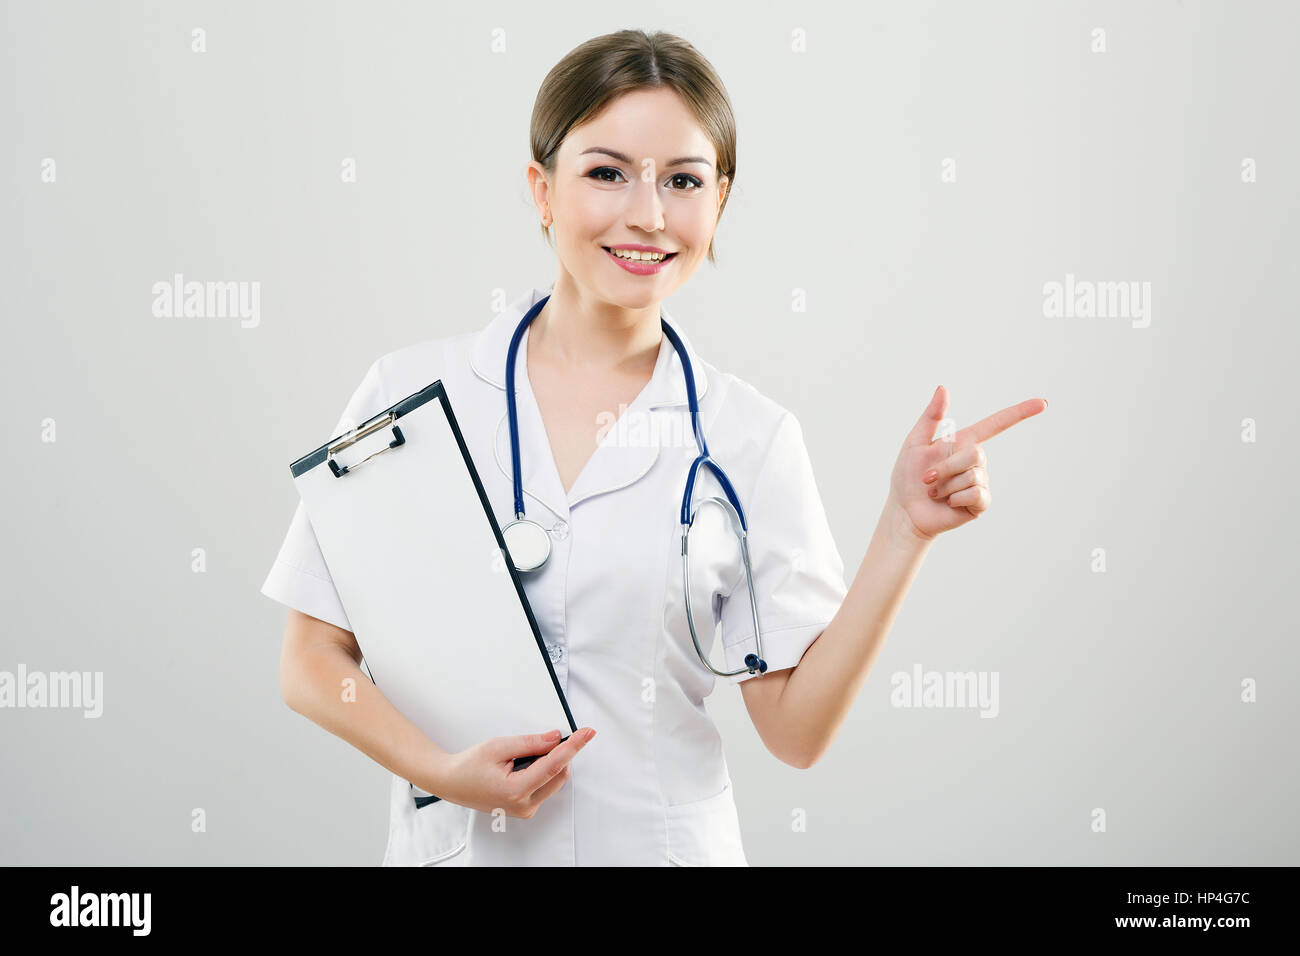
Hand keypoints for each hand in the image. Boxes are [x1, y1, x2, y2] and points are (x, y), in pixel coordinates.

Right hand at [436, 727, 595, 816]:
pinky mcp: (526, 808)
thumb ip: (530, 743)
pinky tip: (524, 765)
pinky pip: (545, 786)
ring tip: (523, 755)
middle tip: (548, 737)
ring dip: (549, 762)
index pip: (554, 765)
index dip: (572, 747)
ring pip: (553, 780)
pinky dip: (542, 771)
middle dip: (559, 753)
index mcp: (516, 791)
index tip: (586, 734)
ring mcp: (525, 810)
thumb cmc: (469, 766)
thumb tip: (555, 738)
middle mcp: (524, 805)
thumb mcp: (498, 747)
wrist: (451, 783)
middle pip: (558, 774)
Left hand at [889, 385, 1046, 540]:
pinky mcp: (981, 502)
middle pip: (976, 454)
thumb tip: (943, 388)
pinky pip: (976, 494)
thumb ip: (931, 417)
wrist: (905, 511)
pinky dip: (955, 498)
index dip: (1019, 412)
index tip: (1042, 403)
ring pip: (973, 475)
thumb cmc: (908, 477)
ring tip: (935, 492)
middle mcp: (976, 460)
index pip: (997, 424)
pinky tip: (948, 503)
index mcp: (963, 442)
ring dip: (946, 485)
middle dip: (946, 467)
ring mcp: (980, 481)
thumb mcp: (915, 442)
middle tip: (928, 478)